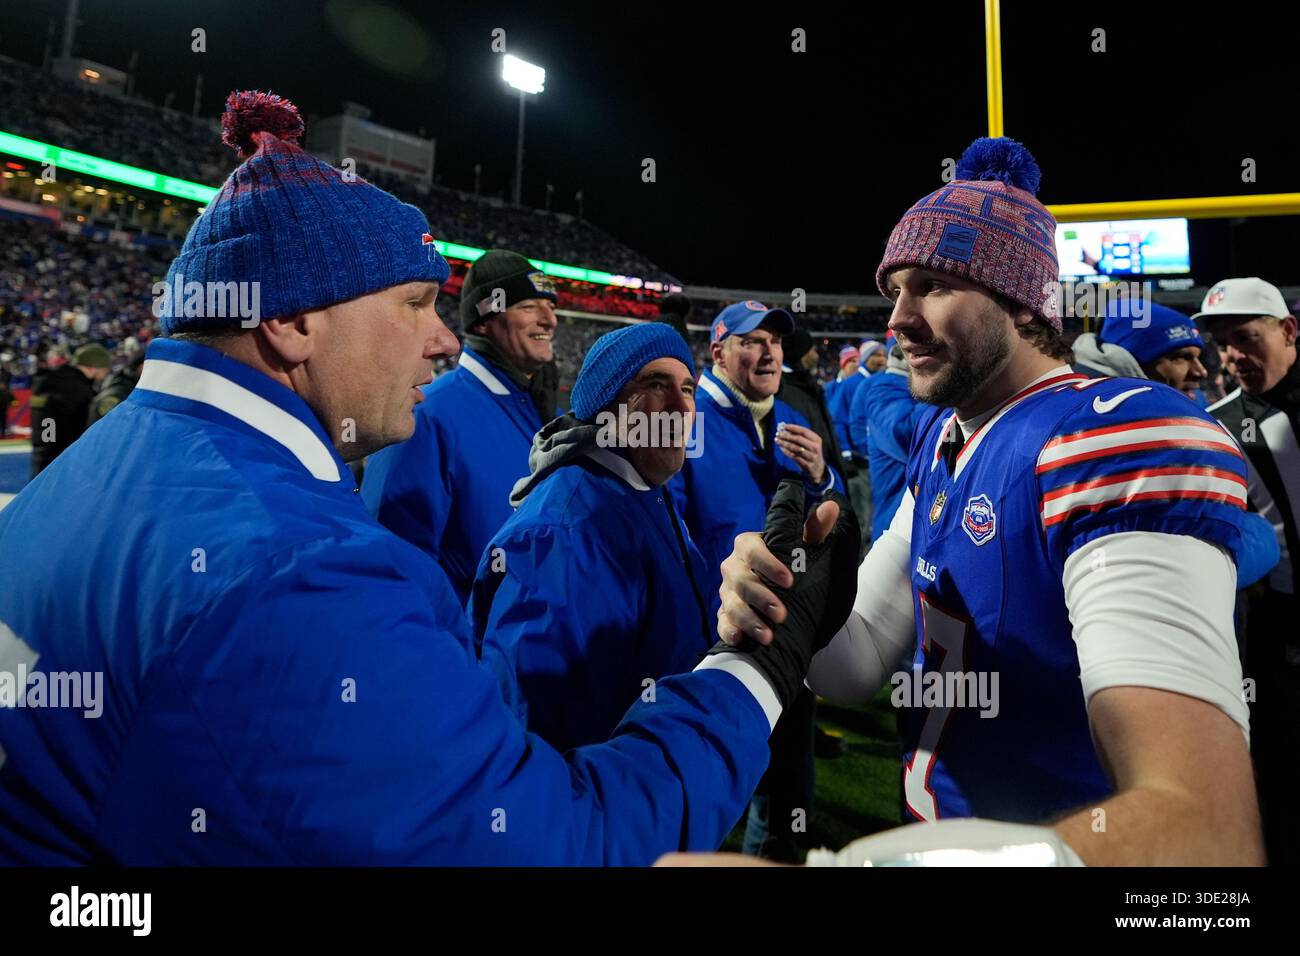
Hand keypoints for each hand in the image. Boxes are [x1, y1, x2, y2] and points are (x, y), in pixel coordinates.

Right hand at [707, 480, 858, 707]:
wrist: (795, 604)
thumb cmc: (799, 570)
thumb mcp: (809, 551)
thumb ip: (816, 530)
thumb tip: (831, 506)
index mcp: (751, 546)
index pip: (752, 549)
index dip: (768, 564)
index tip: (790, 580)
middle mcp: (735, 568)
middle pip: (739, 579)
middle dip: (760, 597)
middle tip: (781, 614)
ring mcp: (729, 593)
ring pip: (730, 604)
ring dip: (748, 620)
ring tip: (768, 636)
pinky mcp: (726, 616)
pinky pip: (721, 623)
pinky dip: (728, 630)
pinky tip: (739, 639)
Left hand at [775, 423, 825, 484]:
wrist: (818, 469)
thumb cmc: (811, 453)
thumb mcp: (810, 443)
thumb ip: (800, 436)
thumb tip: (786, 429)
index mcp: (816, 439)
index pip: (804, 431)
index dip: (793, 428)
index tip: (784, 426)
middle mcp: (815, 447)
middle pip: (798, 439)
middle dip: (787, 436)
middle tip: (778, 434)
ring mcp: (811, 457)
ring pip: (795, 448)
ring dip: (784, 443)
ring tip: (777, 440)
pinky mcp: (806, 464)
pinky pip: (794, 456)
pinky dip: (786, 451)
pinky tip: (781, 448)